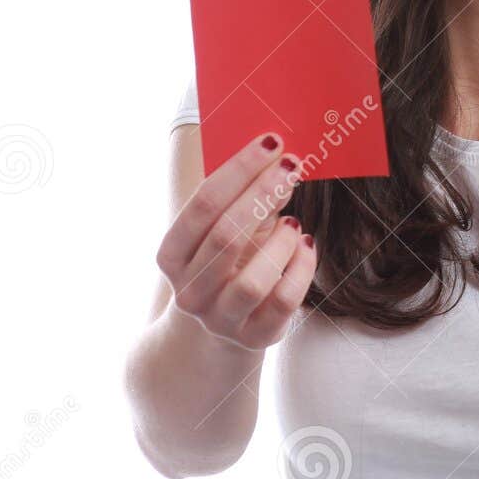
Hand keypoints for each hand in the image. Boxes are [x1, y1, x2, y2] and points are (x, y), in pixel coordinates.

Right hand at [155, 133, 317, 351]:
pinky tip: (306, 246)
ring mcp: (220, 318)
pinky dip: (302, 268)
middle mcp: (189, 291)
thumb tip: (279, 158)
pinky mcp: (255, 336)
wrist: (220, 328)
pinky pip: (285, 301)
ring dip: (281, 243)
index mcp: (172, 256)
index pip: (202, 206)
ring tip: (294, 223)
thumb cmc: (227, 262)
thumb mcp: (225, 229)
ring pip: (254, 280)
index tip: (271, 142)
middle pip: (226, 236)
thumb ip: (245, 198)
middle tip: (292, 165)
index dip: (238, 170)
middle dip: (263, 194)